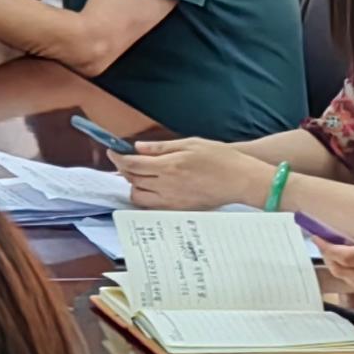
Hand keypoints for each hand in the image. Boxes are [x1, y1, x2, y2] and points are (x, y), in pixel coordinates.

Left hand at [114, 136, 265, 209]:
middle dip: (124, 170)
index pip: (133, 164)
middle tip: (125, 161)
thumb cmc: (220, 158)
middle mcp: (167, 185)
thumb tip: (139, 148)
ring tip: (140, 175)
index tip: (112, 152)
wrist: (241, 180)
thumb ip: (162, 147)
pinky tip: (152, 187)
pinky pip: (152, 206)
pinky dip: (146, 196)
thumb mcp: (191, 144)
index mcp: (169, 165)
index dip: (118, 158)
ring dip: (134, 185)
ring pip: (139, 196)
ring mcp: (172, 200)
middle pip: (132, 180)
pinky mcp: (178, 209)